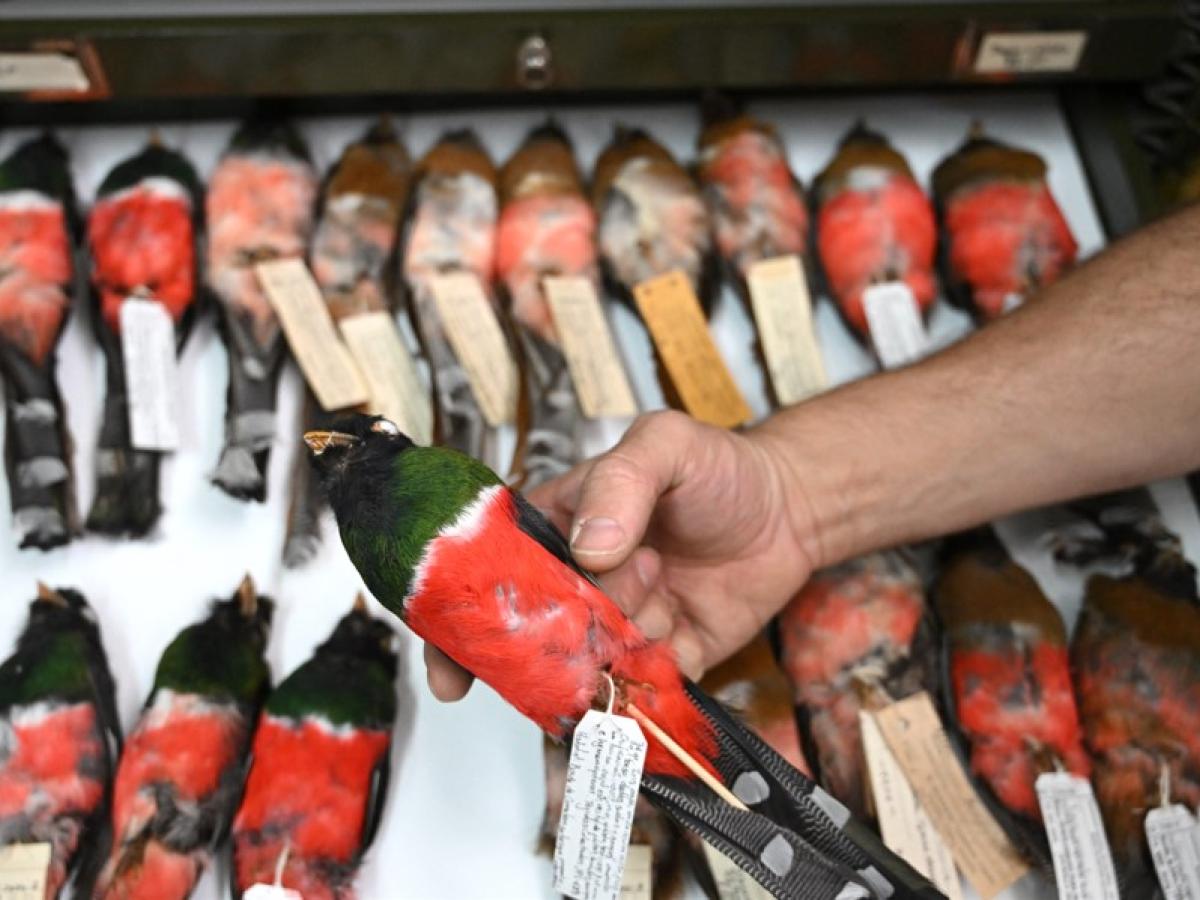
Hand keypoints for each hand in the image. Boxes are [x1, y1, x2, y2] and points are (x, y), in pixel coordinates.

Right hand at [424, 410, 821, 700]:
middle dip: (574, 626)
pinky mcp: (666, 657)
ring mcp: (620, 625)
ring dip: (631, 632)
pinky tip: (683, 626)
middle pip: (540, 635)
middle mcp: (579, 584)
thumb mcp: (665, 445)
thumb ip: (621, 483)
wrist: (790, 509)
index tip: (454, 671)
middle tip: (624, 586)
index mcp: (556, 529)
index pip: (492, 580)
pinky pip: (647, 686)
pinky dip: (661, 669)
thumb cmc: (718, 468)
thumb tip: (588, 548)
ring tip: (667, 579)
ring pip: (595, 662)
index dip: (464, 626)